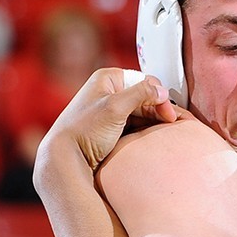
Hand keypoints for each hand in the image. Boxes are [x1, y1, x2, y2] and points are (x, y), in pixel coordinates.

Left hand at [43, 68, 177, 169]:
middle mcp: (108, 90)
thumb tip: (163, 91)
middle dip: (159, 109)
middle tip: (171, 124)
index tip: (168, 114)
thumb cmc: (84, 131)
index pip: (144, 81)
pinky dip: (145, 129)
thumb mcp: (115, 108)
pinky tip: (152, 137)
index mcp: (107, 78)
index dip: (159, 96)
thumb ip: (141, 95)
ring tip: (165, 132)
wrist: (65, 158)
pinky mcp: (111, 126)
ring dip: (154, 120)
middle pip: (145, 96)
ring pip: (141, 111)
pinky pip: (135, 123)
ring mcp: (109, 109)